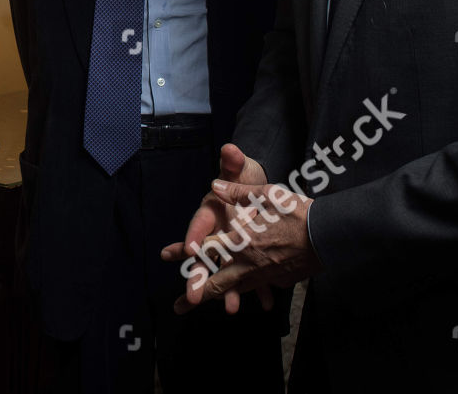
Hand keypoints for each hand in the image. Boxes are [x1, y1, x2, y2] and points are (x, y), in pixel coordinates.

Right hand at [158, 143, 275, 314]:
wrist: (263, 190)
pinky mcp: (251, 255)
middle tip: (192, 295)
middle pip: (207, 257)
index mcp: (213, 212)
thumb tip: (229, 150)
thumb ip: (233, 161)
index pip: (200, 225)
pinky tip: (266, 303)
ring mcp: (234, 246)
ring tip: (230, 307)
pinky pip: (253, 275)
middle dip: (200, 276)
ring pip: (228, 271)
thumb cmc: (245, 176)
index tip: (191, 249)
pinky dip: (259, 289)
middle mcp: (219, 232)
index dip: (194, 237)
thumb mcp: (240, 167)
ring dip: (229, 291)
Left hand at [179, 180, 320, 310]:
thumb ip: (238, 192)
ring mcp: (265, 274)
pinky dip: (247, 291)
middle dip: (197, 293)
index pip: (207, 249)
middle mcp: (249, 262)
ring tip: (203, 304)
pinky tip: (243, 292)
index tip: (168, 256)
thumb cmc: (299, 213)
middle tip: (180, 305)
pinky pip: (258, 287)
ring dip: (219, 297)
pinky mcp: (279, 280)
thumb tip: (214, 186)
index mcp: (241, 240)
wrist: (330, 236)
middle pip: (217, 283)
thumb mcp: (268, 194)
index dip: (186, 253)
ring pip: (236, 289)